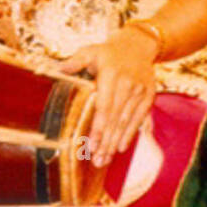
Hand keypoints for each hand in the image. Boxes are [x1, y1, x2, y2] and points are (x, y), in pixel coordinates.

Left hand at [57, 26, 158, 167]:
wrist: (139, 45)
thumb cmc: (109, 52)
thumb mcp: (91, 50)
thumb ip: (75, 61)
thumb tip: (58, 69)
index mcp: (111, 74)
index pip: (104, 106)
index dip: (98, 127)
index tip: (90, 145)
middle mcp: (127, 83)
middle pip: (115, 118)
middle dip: (105, 141)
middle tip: (96, 161)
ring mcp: (140, 90)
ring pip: (126, 121)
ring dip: (115, 142)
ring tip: (105, 159)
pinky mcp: (149, 95)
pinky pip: (139, 118)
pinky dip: (130, 134)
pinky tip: (120, 148)